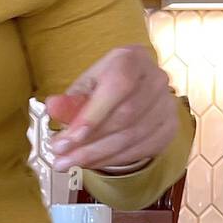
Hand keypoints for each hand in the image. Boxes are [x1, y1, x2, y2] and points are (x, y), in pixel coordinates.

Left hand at [45, 45, 179, 172]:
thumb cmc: (106, 86)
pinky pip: (139, 150)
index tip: (67, 139)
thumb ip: (71, 99)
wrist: (135, 93)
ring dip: (96, 155)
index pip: (117, 86)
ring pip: (131, 138)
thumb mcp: (85, 87)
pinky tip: (90, 164)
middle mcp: (156, 79)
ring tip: (68, 163)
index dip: (92, 115)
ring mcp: (167, 105)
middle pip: (124, 116)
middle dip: (88, 142)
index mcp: (132, 59)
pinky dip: (111, 160)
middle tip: (60, 157)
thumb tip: (53, 107)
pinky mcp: (169, 128)